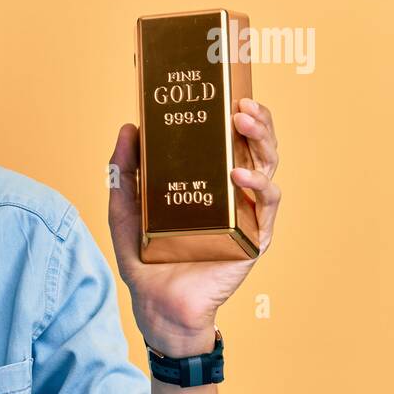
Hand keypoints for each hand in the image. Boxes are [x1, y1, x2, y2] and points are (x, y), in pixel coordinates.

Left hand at [107, 97, 281, 356]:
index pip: (228, 139)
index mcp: (207, 180)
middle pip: (256, 146)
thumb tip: (128, 127)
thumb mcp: (126, 208)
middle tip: (240, 103)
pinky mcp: (253, 238)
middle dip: (255, 119)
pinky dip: (257, 185)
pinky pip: (265, 205)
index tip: (226, 88)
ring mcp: (246, 214)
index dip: (234, 112)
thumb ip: (125, 170)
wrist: (157, 305)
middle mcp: (232, 193)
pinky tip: (239, 174)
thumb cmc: (145, 257)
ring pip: (268, 167)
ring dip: (261, 141)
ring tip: (244, 123)